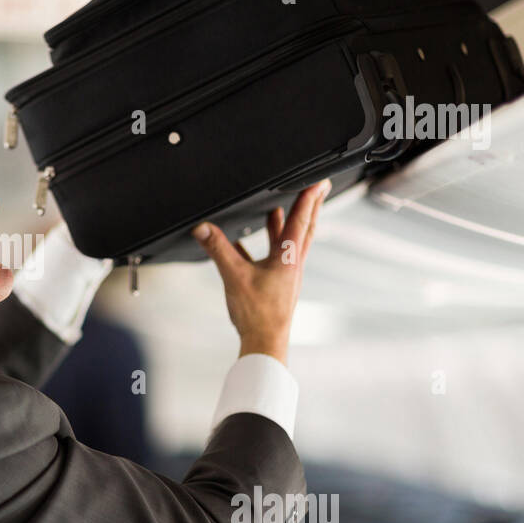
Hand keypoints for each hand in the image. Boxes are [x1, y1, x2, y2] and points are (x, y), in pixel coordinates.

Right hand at [191, 179, 330, 365]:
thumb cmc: (258, 315)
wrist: (265, 342)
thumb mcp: (234, 276)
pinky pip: (272, 255)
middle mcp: (291, 263)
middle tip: (317, 188)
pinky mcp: (276, 282)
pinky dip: (265, 244)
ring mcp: (285, 273)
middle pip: (305, 227)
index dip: (308, 198)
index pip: (301, 220)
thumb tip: (204, 228)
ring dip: (288, 222)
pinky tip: (248, 243)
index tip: (319, 180)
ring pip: (290, 241)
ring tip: (281, 207)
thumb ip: (218, 249)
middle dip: (310, 206)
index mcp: (288, 258)